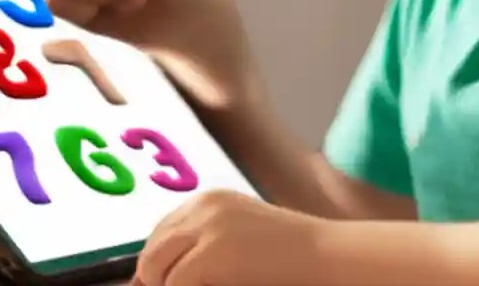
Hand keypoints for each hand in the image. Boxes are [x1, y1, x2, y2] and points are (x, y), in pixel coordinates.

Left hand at [133, 190, 326, 285]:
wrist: (325, 254)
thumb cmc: (292, 253)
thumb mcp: (240, 237)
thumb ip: (206, 243)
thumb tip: (162, 273)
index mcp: (210, 200)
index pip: (162, 231)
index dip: (155, 262)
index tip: (155, 283)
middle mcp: (203, 206)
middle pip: (153, 247)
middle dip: (153, 277)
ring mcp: (206, 227)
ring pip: (155, 266)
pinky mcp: (211, 253)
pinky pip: (175, 283)